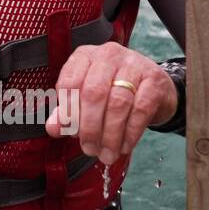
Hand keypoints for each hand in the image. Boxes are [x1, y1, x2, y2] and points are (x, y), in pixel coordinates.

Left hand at [45, 41, 177, 164]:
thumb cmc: (113, 90)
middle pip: (93, 93)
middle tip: (89, 149)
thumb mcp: (86, 97)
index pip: (70, 82)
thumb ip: (68, 111)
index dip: (68, 111)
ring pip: (118, 103)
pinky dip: (130, 132)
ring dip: (110, 135)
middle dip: (89, 127)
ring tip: (107, 154)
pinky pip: (140, 109)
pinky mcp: (154, 80)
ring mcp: (134, 65)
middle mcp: (108, 55)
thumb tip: (53, 129)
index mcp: (84, 56)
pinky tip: (125, 146)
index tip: (70, 134)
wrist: (154, 87)